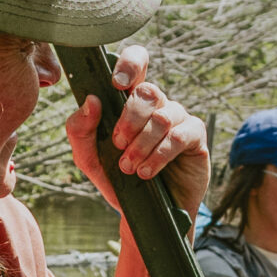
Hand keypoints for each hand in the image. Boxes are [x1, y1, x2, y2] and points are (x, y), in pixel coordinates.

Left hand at [67, 45, 209, 220]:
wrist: (142, 214)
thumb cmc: (117, 179)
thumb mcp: (88, 158)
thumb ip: (80, 130)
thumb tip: (91, 101)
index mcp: (131, 101)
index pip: (136, 64)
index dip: (130, 63)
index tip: (116, 83)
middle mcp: (157, 105)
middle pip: (147, 91)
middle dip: (129, 119)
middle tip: (118, 144)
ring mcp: (179, 119)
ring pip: (162, 116)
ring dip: (142, 144)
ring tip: (130, 167)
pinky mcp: (196, 138)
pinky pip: (180, 135)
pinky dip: (159, 155)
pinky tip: (147, 171)